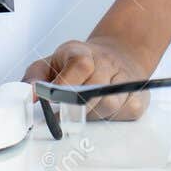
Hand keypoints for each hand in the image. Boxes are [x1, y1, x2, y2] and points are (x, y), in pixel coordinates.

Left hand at [22, 36, 150, 120]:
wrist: (115, 56)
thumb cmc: (76, 64)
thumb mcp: (50, 63)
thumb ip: (35, 77)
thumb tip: (30, 95)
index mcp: (82, 52)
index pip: (80, 65)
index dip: (66, 85)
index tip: (52, 99)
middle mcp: (107, 63)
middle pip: (95, 89)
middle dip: (76, 107)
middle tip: (63, 115)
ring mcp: (125, 78)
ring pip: (110, 104)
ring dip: (92, 114)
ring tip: (80, 113)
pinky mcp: (139, 95)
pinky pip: (127, 111)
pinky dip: (112, 117)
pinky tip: (101, 112)